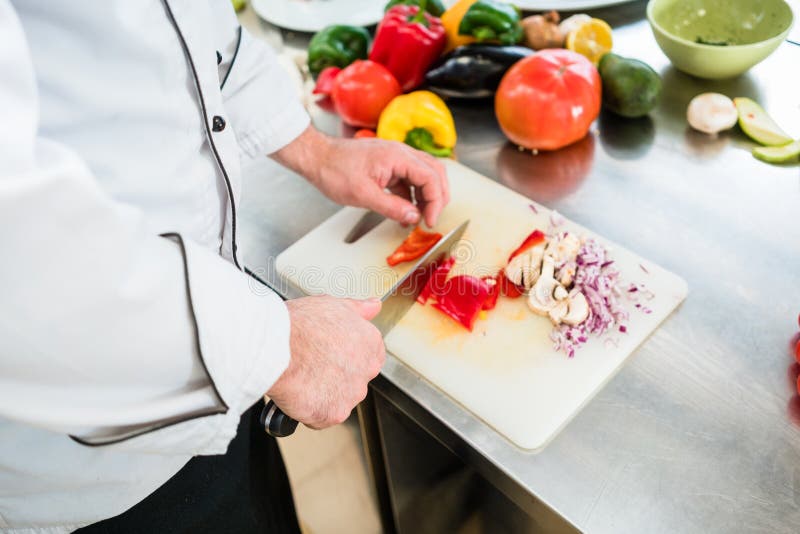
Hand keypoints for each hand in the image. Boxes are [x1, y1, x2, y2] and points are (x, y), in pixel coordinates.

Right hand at [266, 295, 384, 428]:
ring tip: (302, 377)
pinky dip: (310, 410)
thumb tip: (373, 306)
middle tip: (312, 365)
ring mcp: (352, 394)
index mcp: (370, 343)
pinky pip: (323, 417)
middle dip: (336, 375)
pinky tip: (299, 393)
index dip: (346, 355)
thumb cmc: (299, 325)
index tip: (330, 353)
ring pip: (340, 398)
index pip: (369, 354)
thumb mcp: (332, 304)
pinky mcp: (334, 414)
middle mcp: (367, 370)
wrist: (275, 348)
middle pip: (355, 378)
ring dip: (324, 394)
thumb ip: (358, 309)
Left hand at [272, 126, 448, 226]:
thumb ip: (391, 207)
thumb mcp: (363, 194)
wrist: (317, 158)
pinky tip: (406, 211)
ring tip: (421, 217)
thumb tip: (413, 217)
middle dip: (438, 197)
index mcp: (398, 156)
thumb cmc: (334, 170)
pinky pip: (408, 180)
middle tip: (432, 218)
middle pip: (434, 173)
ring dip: (426, 196)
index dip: (435, 202)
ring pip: (424, 176)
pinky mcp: (388, 166)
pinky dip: (412, 196)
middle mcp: (401, 154)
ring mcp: (395, 159)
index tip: (429, 221)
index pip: (431, 178)